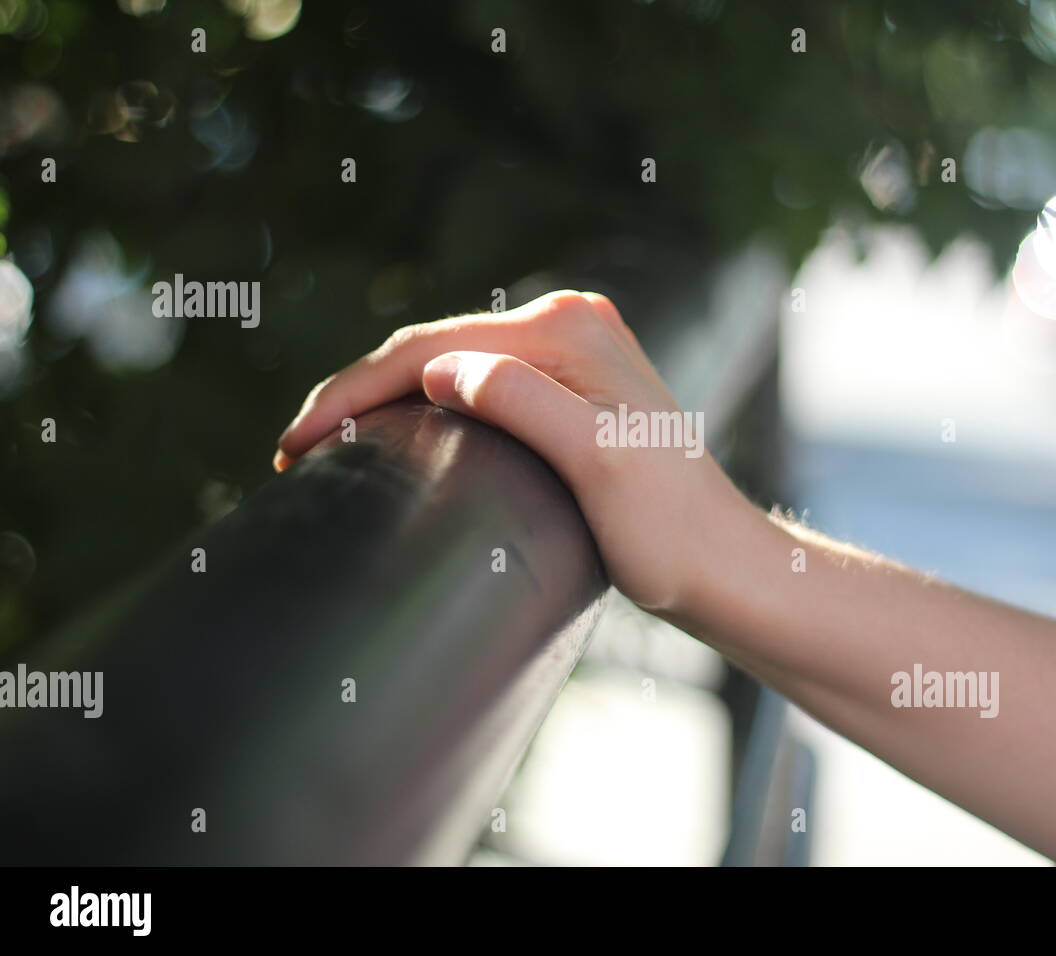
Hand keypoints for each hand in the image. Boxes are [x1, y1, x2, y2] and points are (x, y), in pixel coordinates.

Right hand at [275, 290, 755, 613]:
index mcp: (569, 330)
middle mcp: (572, 323)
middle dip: (359, 392)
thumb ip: (525, 402)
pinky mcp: (576, 387)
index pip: (432, 349)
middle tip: (294, 446)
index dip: (355, 392)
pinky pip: (483, 383)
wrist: (724, 566)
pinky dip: (429, 404)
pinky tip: (396, 428)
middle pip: (435, 348)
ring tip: (327, 438)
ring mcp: (575, 352)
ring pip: (452, 364)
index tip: (297, 442)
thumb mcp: (599, 463)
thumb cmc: (668, 531)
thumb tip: (443, 370)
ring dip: (387, 396)